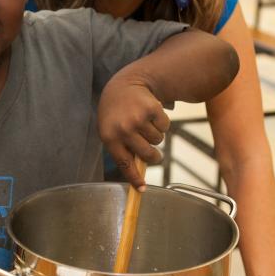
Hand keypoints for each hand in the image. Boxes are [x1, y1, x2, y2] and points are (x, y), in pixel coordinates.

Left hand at [98, 75, 169, 190]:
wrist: (123, 86)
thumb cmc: (116, 114)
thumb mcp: (111, 131)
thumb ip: (123, 150)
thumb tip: (139, 176)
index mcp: (109, 137)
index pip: (124, 163)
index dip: (134, 178)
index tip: (142, 189)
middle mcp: (123, 129)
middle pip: (147, 155)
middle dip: (153, 156)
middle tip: (152, 151)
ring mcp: (137, 118)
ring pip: (158, 140)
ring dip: (155, 135)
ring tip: (144, 123)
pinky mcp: (151, 108)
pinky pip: (165, 126)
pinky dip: (162, 123)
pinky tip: (150, 114)